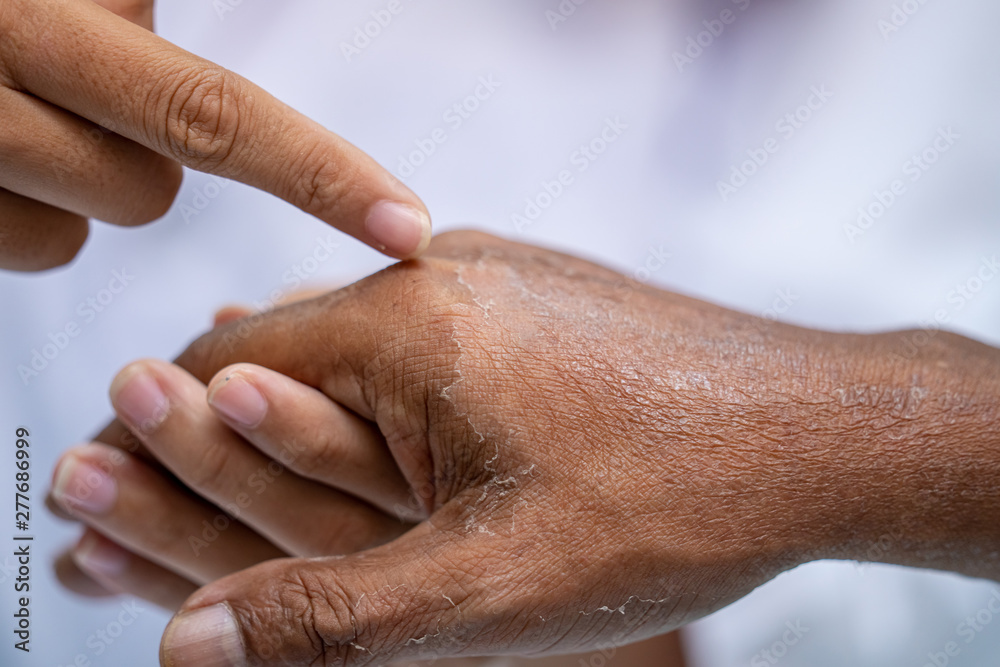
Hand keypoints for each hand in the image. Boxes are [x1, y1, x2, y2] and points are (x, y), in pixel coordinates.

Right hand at [0, 0, 429, 270]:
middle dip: (143, 157)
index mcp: (55, 8)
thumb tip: (228, 81)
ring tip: (22, 105)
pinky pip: (24, 243)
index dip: (321, 176)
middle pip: (146, 191)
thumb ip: (145, 9)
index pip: (214, 112)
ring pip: (80, 223)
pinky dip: (23, 210)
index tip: (406, 229)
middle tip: (92, 90)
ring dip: (76, 180)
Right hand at [62, 231, 999, 663]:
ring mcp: (492, 280)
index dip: (151, 445)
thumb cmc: (673, 503)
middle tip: (124, 505)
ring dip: (285, 423)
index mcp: (407, 322)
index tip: (95, 496)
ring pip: (348, 352)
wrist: (820, 432)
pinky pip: (416, 348)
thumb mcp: (489, 584)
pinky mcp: (532, 305)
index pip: (225, 372)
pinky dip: (365, 404)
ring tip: (219, 486)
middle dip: (201, 441)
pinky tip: (346, 445)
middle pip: (277, 355)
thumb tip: (188, 642)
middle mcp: (439, 275)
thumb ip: (330, 614)